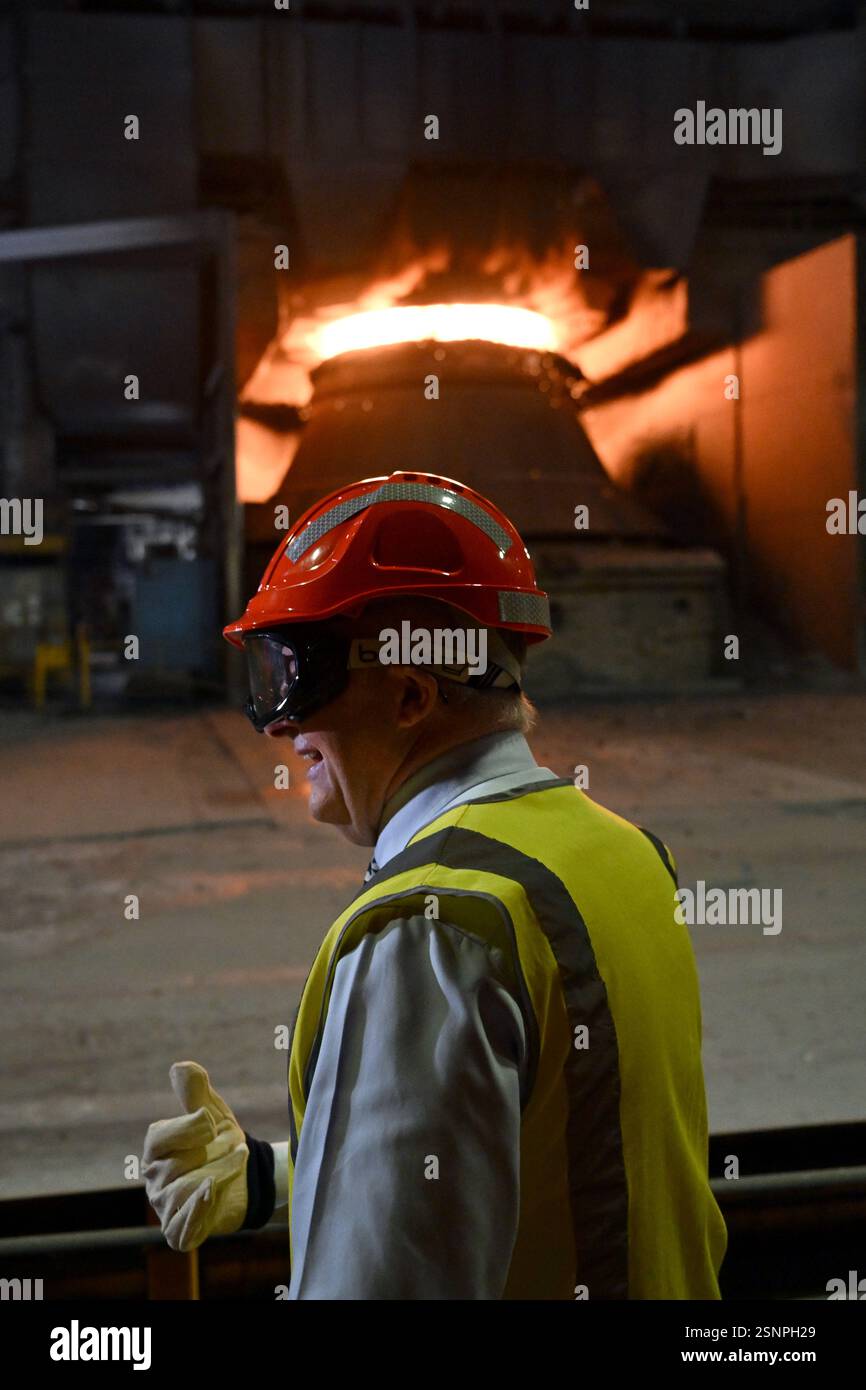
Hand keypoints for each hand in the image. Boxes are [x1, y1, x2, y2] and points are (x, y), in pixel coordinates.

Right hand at [143, 1061, 248, 1251]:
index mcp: (156, 1147)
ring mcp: (164, 1207)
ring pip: (186, 1192)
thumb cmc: (220, 1142)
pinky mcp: (178, 1233)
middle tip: (239, 1146)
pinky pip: (181, 1228)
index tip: (210, 1121)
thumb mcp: (213, 1114)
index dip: (187, 1128)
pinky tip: (212, 1193)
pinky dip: (197, 1212)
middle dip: (214, 1153)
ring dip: (219, 1175)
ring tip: (239, 1161)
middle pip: (177, 1166)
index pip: (158, 1137)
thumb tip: (180, 1067)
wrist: (246, 1179)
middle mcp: (154, 1178)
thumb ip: (196, 1092)